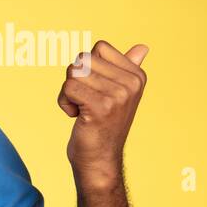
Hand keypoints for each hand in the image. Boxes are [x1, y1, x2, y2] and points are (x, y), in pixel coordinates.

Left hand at [58, 40, 148, 190]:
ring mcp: (119, 94)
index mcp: (137, 75)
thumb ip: (127, 68)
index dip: (87, 68)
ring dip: (68, 92)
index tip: (95, 90)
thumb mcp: (118, 93)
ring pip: (73, 72)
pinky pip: (68, 88)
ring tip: (82, 109)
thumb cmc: (103, 124)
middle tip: (85, 101)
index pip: (99, 48)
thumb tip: (143, 47)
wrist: (100, 158)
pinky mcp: (101, 106)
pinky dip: (64, 103)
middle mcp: (132, 83)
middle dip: (75, 80)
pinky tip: (76, 116)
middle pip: (83, 59)